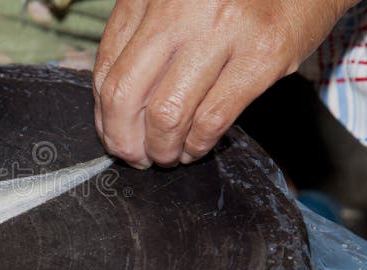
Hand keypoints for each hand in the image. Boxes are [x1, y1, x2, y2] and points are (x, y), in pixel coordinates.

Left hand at [93, 0, 355, 167]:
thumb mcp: (170, 4)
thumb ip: (136, 41)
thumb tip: (110, 107)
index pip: (106, 70)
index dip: (103, 115)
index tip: (111, 135)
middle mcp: (178, 10)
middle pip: (126, 95)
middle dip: (123, 139)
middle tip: (133, 156)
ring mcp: (222, 31)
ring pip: (167, 114)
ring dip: (161, 149)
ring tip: (166, 156)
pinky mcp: (263, 55)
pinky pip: (213, 119)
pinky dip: (197, 145)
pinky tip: (195, 148)